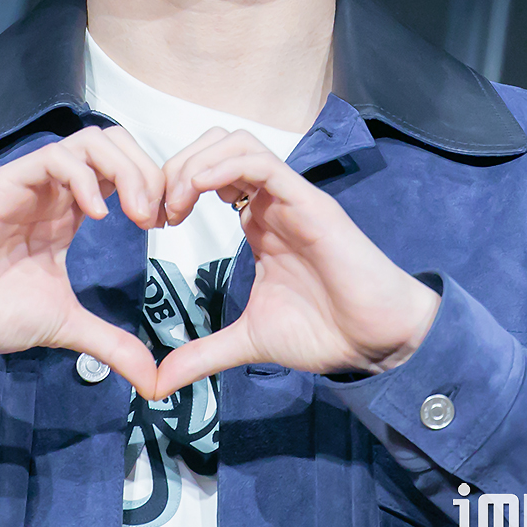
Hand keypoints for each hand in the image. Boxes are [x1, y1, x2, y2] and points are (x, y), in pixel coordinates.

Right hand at [0, 127, 163, 398]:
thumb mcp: (65, 325)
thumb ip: (111, 344)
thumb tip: (153, 382)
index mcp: (70, 209)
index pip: (122, 167)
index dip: (152, 184)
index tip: (167, 223)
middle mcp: (54, 187)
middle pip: (113, 142)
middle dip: (146, 170)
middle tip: (155, 216)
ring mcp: (30, 180)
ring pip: (89, 140)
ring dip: (124, 169)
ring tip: (135, 214)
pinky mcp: (4, 183)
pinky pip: (53, 157)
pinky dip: (85, 178)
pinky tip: (97, 217)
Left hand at [155, 128, 439, 399]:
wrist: (375, 343)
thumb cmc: (324, 333)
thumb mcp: (248, 341)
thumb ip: (203, 354)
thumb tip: (158, 384)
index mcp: (256, 220)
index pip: (208, 172)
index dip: (173, 186)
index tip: (152, 223)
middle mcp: (270, 200)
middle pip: (216, 144)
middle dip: (177, 166)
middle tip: (158, 210)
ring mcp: (289, 197)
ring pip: (237, 142)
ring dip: (196, 163)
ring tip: (176, 203)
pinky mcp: (308, 202)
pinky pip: (263, 163)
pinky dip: (224, 166)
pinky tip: (200, 190)